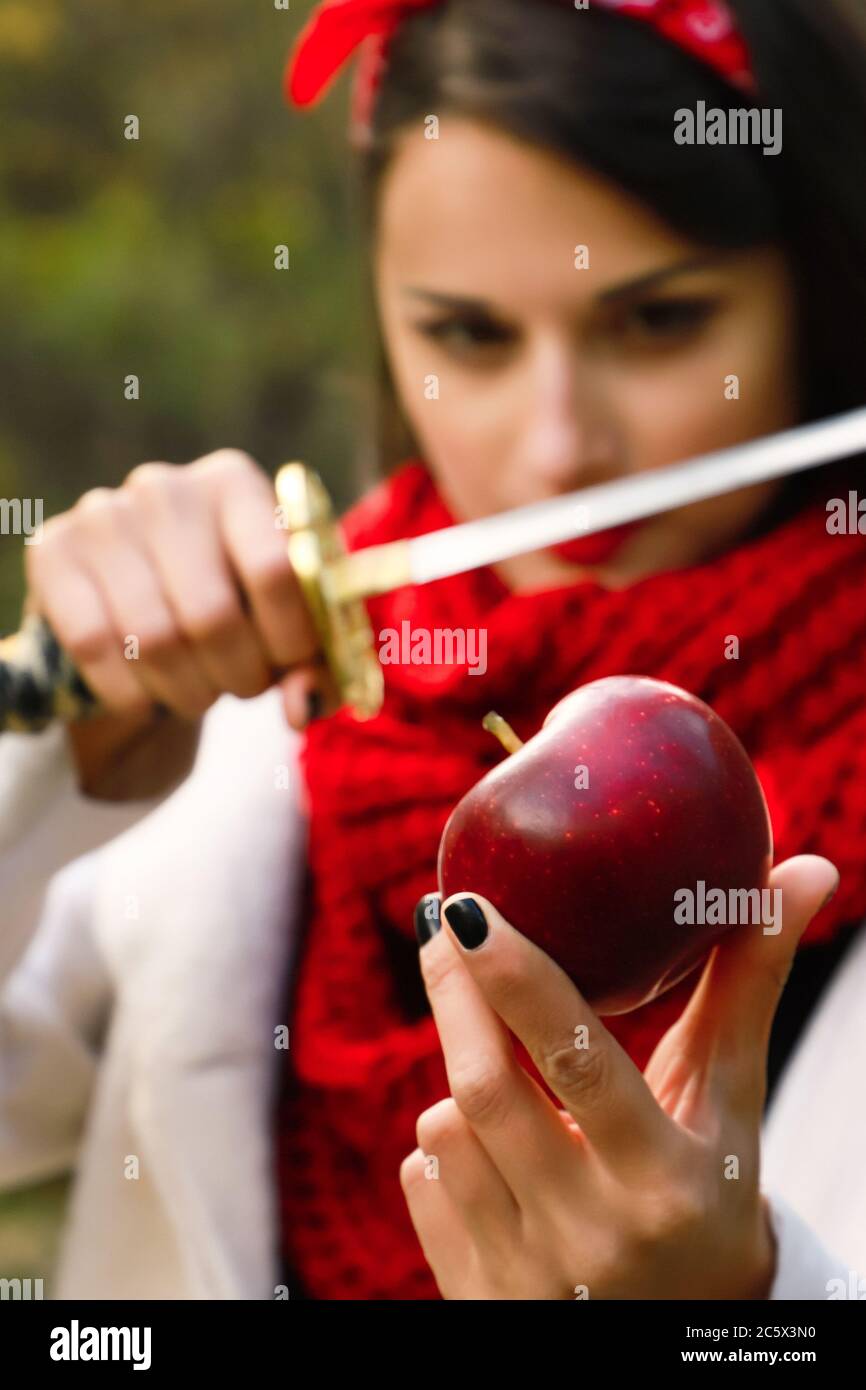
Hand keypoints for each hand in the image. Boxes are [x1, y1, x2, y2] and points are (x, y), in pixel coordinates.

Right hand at [24, 450, 335, 795]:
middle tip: (244, 687)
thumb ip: (314, 669)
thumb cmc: (235, 609)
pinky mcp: (53, 552)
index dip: (290, 639)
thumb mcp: (287, 629)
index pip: (276, 569)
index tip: (290, 665)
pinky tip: (148, 695)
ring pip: (153, 639)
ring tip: (202, 692)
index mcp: (235, 483)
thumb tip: (302, 710)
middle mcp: (165, 488)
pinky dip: (131, 692)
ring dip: (188, 691)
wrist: (144, 596)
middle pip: (212, 615)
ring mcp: (102, 515)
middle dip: (239, 675)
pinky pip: (94, 646)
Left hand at [403, 856, 838, 1299]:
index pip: (577, 1062)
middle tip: (444, 922)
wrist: (678, 1340)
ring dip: (462, 1078)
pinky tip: (495, 1152)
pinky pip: (421, 1179)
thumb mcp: (731, 1102)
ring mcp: (522, 1274)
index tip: (473, 906)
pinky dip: (445, 1144)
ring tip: (507, 1066)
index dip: (517, 978)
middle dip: (455, 992)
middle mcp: (589, 1234)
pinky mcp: (472, 1296)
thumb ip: (748, 987)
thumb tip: (804, 869)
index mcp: (662, 1180)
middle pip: (485, 1088)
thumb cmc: (708, 1192)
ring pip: (444, 1130)